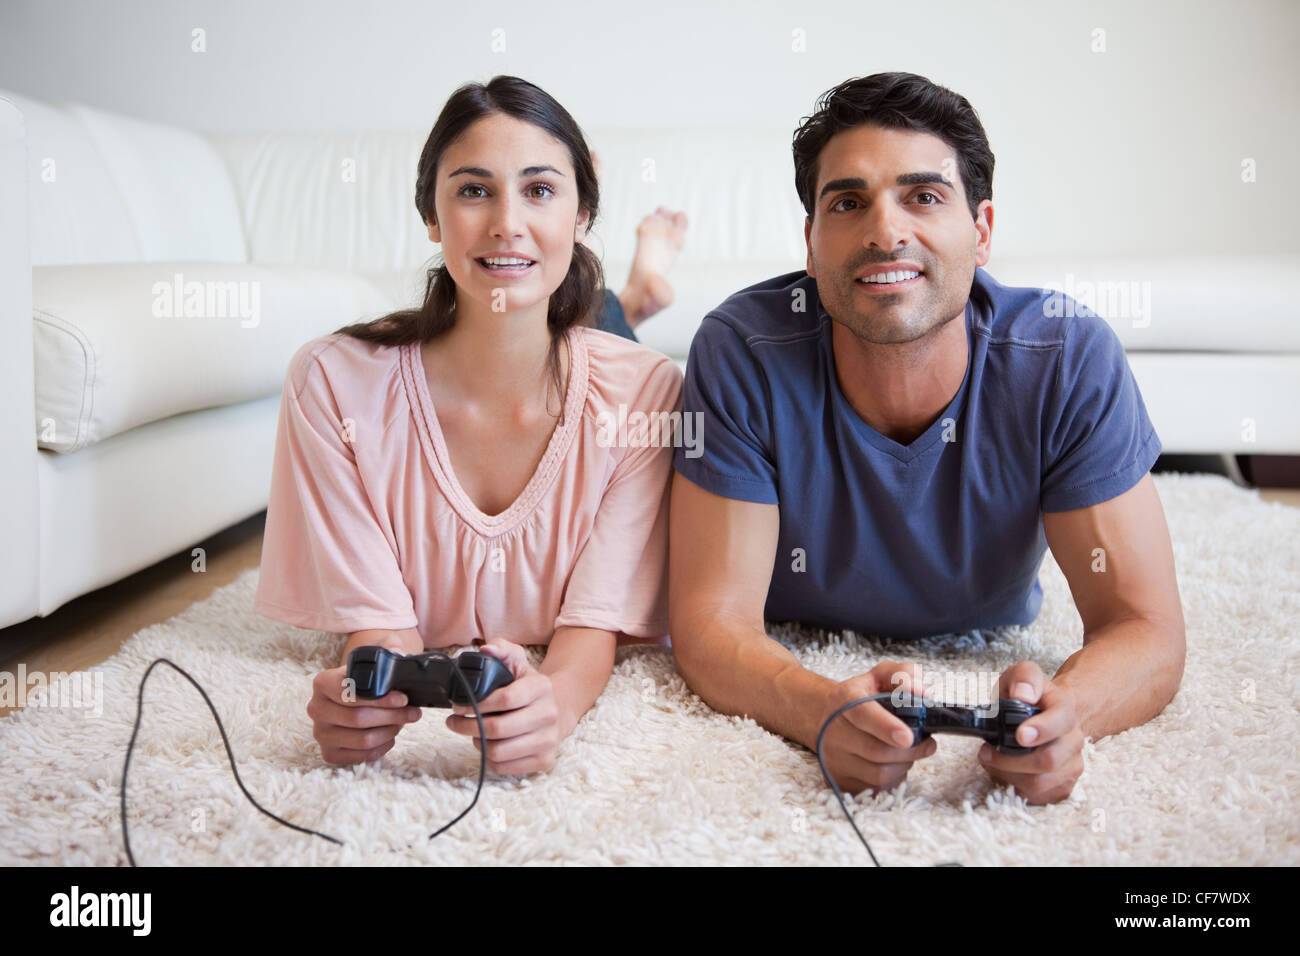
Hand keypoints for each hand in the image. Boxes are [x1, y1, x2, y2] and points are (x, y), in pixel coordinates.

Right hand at [307, 664, 422, 764]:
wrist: (355, 691)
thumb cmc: (368, 675)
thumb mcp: (378, 657)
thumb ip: (389, 651)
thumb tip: (400, 657)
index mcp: (322, 682)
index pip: (350, 693)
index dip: (380, 699)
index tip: (403, 698)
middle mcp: (316, 708)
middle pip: (358, 719)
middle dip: (392, 716)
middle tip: (412, 712)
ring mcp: (321, 733)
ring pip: (362, 739)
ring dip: (389, 731)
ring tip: (401, 722)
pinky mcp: (329, 752)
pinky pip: (361, 756)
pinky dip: (381, 747)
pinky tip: (390, 735)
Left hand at [444, 638, 560, 774]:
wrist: (558, 710)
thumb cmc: (529, 687)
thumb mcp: (517, 662)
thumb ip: (501, 649)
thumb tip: (485, 650)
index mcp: (541, 688)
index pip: (505, 699)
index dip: (477, 704)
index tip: (459, 705)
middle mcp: (549, 715)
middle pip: (498, 729)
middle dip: (467, 726)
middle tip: (454, 722)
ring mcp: (548, 740)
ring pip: (498, 751)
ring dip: (477, 743)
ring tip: (472, 733)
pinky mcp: (544, 760)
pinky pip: (504, 767)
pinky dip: (489, 759)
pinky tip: (487, 745)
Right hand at [816, 659, 938, 794]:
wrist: (835, 717)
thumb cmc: (866, 696)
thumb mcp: (884, 675)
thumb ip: (905, 674)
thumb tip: (921, 692)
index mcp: (842, 698)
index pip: (862, 714)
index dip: (885, 726)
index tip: (907, 737)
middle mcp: (830, 728)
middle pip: (876, 750)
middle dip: (910, 751)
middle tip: (925, 743)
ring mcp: (831, 757)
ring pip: (878, 774)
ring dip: (903, 765)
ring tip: (906, 751)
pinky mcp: (837, 779)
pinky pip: (875, 788)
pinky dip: (892, 778)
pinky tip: (892, 764)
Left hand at [978, 661, 1084, 803]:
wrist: (1049, 714)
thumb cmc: (1032, 698)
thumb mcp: (1023, 676)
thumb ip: (1024, 678)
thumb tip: (1022, 694)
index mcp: (1066, 711)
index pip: (1060, 722)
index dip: (1041, 730)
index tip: (1020, 735)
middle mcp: (1074, 741)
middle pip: (1048, 760)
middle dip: (1012, 761)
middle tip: (987, 752)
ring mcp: (1071, 766)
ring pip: (1040, 783)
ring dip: (1009, 775)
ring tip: (993, 761)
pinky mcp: (1063, 785)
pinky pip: (1038, 796)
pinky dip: (1015, 787)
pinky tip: (1006, 772)